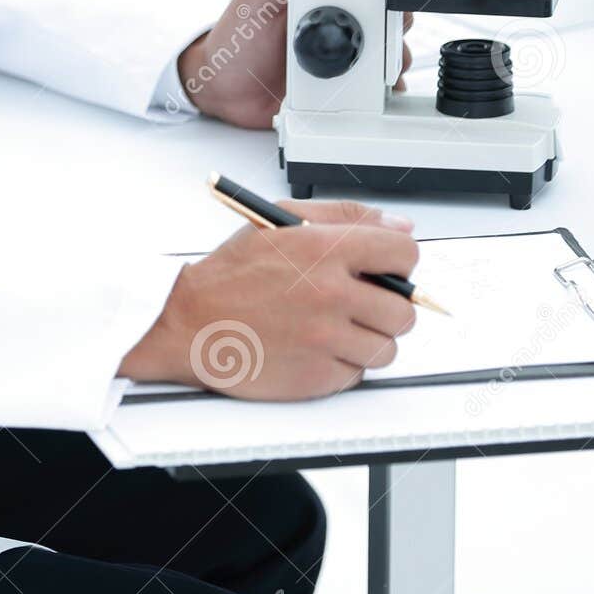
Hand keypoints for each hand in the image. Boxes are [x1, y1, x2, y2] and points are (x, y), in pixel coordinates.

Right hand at [119, 199, 417, 398]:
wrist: (190, 323)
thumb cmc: (232, 275)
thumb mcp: (282, 221)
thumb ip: (346, 217)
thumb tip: (399, 227)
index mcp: (324, 250)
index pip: (403, 254)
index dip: (400, 261)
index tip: (388, 268)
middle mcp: (330, 295)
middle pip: (403, 311)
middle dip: (388, 307)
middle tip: (361, 303)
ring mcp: (325, 339)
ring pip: (387, 348)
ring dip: (368, 339)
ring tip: (334, 327)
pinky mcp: (317, 376)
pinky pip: (358, 374)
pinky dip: (342, 364)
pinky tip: (315, 347)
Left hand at [177, 0, 414, 126]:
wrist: (221, 89)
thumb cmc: (233, 38)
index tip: (387, 6)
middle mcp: (335, 21)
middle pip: (385, 21)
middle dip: (394, 32)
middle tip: (387, 44)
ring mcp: (339, 57)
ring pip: (384, 58)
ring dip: (391, 64)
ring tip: (385, 72)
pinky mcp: (338, 88)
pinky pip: (369, 92)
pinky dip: (379, 94)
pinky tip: (377, 94)